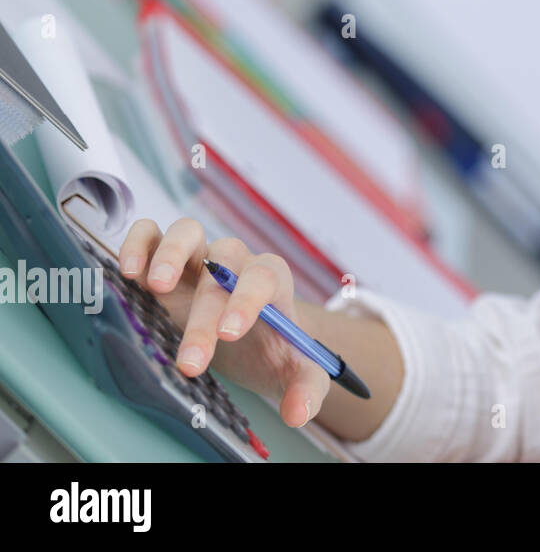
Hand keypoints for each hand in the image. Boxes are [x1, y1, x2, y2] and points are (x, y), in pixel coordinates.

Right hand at [118, 217, 329, 428]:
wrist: (255, 336)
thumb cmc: (272, 348)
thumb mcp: (297, 371)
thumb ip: (307, 388)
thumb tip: (298, 412)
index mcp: (272, 282)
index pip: (265, 279)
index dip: (247, 301)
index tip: (229, 334)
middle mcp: (236, 262)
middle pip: (221, 269)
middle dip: (204, 314)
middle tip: (190, 360)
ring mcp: (198, 257)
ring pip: (187, 233)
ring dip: (170, 254)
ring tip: (154, 285)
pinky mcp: (164, 260)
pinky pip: (151, 234)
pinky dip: (139, 242)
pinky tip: (128, 270)